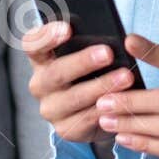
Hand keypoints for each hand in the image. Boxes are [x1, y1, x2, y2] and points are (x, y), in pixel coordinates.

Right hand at [24, 22, 137, 143]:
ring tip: (126, 77)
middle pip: (56, 72)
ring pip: (74, 98)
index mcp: (41, 60)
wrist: (95, 110)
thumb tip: (112, 36)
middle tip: (108, 53)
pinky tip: (122, 102)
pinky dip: (106, 109)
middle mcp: (40, 84)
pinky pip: (86, 119)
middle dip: (83, 62)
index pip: (33, 44)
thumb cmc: (91, 72)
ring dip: (101, 87)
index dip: (47, 36)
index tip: (68, 29)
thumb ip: (89, 43)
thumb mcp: (86, 54)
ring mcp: (50, 108)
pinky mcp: (65, 129)